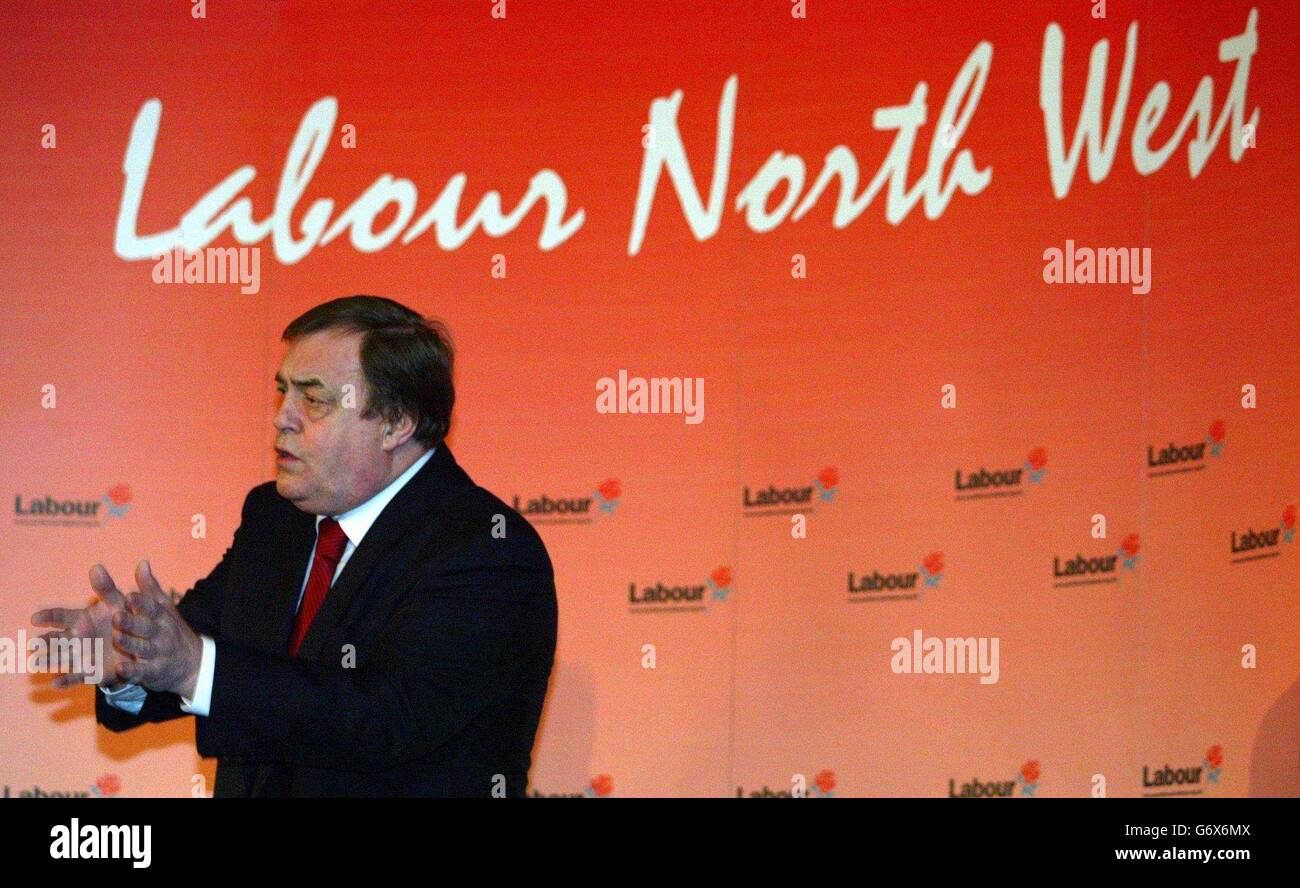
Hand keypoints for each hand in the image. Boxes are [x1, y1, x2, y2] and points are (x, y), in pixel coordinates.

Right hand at [32, 564, 135, 688]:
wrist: (141, 643)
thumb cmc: (126, 618)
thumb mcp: (118, 601)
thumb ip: (106, 587)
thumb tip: (96, 566)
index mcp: (81, 619)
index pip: (61, 616)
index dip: (48, 616)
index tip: (35, 618)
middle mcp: (77, 637)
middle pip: (57, 638)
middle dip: (45, 641)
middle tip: (34, 643)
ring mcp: (82, 654)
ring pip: (62, 657)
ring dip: (49, 660)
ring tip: (37, 663)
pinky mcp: (92, 671)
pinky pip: (77, 676)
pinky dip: (66, 680)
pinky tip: (55, 683)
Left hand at [111, 560, 202, 698]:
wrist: (193, 663)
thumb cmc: (171, 631)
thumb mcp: (164, 608)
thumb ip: (150, 588)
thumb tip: (142, 562)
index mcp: (162, 617)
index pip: (152, 608)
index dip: (141, 603)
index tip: (129, 597)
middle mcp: (161, 634)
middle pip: (146, 627)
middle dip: (132, 623)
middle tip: (116, 616)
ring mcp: (158, 654)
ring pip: (143, 648)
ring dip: (130, 644)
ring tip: (116, 638)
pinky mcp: (153, 672)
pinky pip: (142, 672)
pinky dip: (132, 670)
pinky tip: (120, 668)